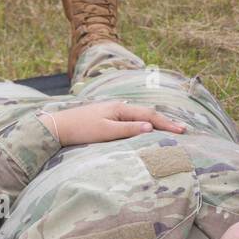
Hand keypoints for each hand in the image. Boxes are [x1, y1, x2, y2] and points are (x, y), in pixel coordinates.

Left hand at [39, 100, 185, 146]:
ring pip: (140, 115)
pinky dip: (143, 122)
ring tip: (169, 127)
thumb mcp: (105, 131)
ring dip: (155, 121)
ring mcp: (112, 110)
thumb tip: (150, 127)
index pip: (150, 116)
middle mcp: (118, 106)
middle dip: (165, 121)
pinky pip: (131, 118)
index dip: (167, 123)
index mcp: (120, 108)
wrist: (56, 126)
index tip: (182, 131)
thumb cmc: (80, 129)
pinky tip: (145, 125)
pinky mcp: (106, 117)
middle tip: (182, 129)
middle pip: (147, 113)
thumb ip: (128, 129)